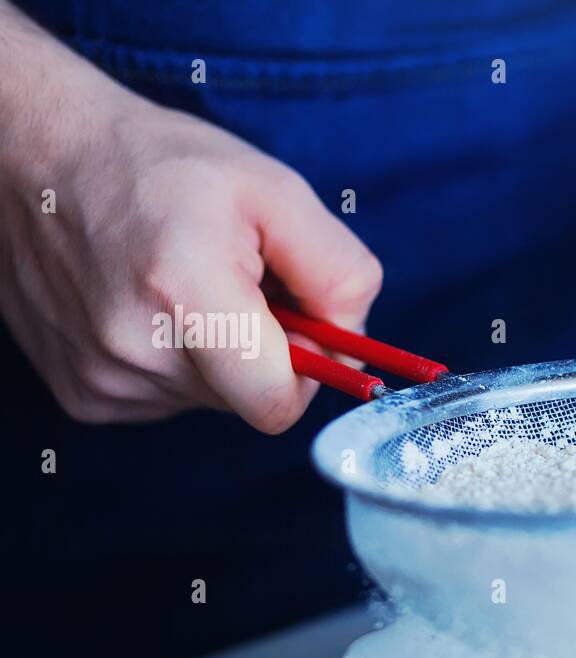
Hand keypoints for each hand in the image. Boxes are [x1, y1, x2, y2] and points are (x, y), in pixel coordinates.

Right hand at [0, 23, 380, 431]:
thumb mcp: (277, 192)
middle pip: (249, 401)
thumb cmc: (165, 167)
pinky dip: (174, 361)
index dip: (308, 371)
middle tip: (238, 284)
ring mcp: (100, 379)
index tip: (302, 324)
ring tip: (183, 285)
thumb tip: (355, 344)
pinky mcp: (81, 393)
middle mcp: (133, 349)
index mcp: (185, 295)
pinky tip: (149, 305)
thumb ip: (339, 272)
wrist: (38, 154)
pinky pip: (166, 399)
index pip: (278, 404)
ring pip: (209, 400)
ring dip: (216, 353)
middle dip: (263, 351)